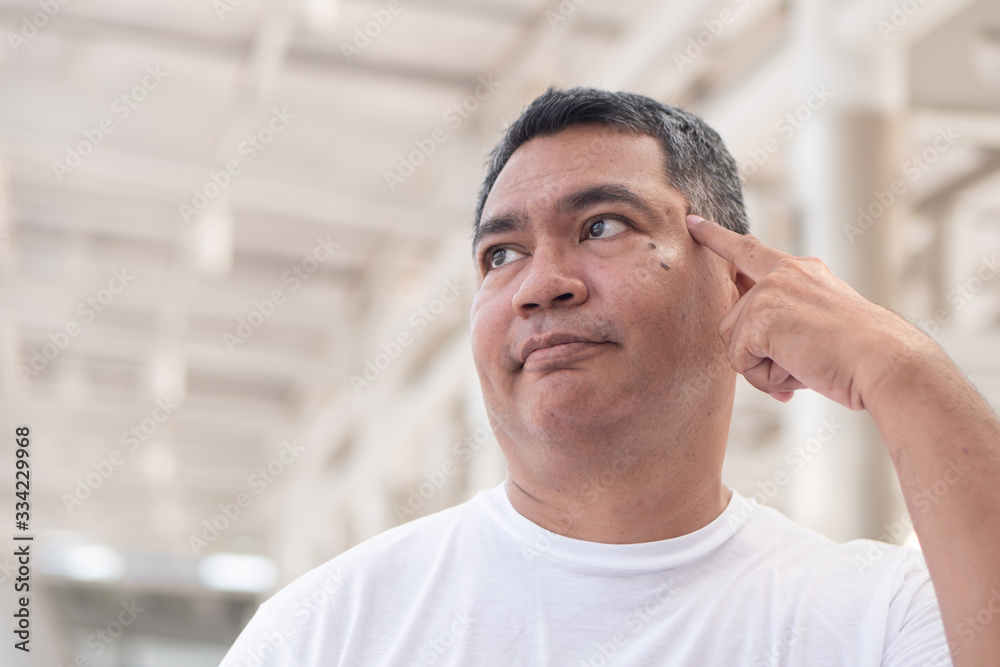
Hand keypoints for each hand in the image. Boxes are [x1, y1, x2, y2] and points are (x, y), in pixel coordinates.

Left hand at [685, 215, 927, 408]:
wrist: (885, 361)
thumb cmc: (860, 355)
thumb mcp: (820, 323)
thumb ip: (783, 319)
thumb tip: (743, 342)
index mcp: (801, 271)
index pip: (748, 250)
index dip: (717, 237)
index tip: (693, 222)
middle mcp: (783, 274)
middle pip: (733, 323)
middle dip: (756, 355)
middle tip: (800, 364)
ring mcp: (769, 293)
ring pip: (734, 345)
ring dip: (764, 369)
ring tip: (805, 365)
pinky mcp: (760, 317)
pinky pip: (740, 362)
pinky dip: (766, 378)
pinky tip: (798, 369)